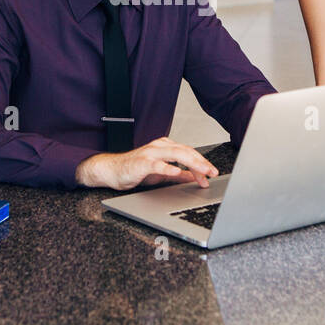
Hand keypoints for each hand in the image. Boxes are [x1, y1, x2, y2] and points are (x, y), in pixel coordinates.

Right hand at [75, 137, 219, 190]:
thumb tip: (194, 177)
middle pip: (186, 152)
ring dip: (192, 163)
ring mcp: (151, 153)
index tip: (211, 175)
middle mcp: (160, 147)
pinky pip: (157, 164)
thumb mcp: (161, 173)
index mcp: (165, 147)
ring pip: (176, 154)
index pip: (189, 153)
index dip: (202, 164)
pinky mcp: (142, 163)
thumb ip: (177, 174)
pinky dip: (168, 168)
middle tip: (213, 173)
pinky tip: (177, 172)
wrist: (112, 170)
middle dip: (202, 163)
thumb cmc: (134, 170)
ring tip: (203, 172)